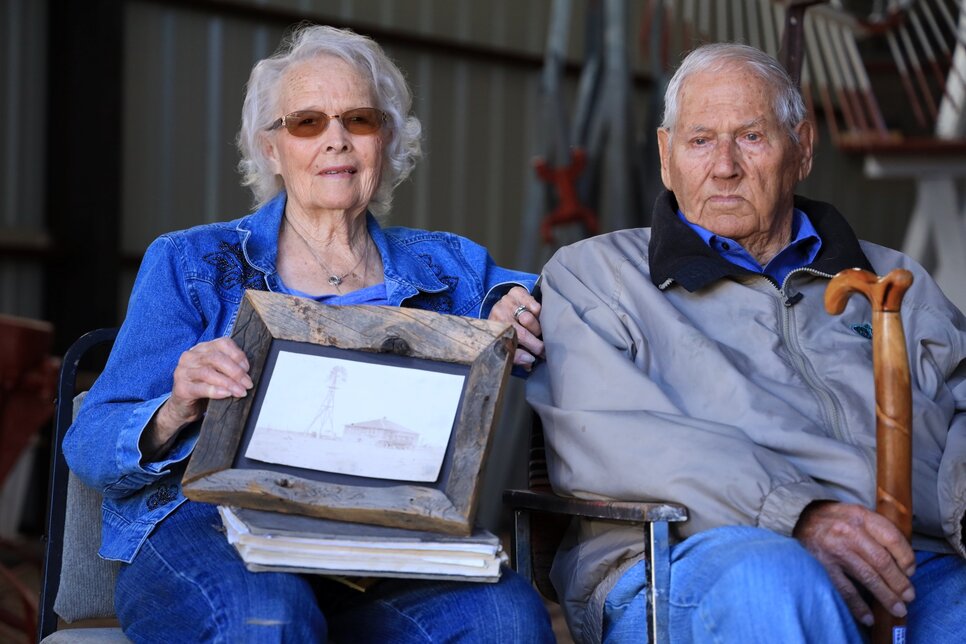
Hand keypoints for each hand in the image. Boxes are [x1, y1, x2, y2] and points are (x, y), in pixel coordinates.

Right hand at [143, 337, 252, 458]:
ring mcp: (183, 371)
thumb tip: (248, 373)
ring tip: (241, 391)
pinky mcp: (181, 388)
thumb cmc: (204, 387)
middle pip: (216, 358)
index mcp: (202, 348)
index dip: (238, 355)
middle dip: (235, 371)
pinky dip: (216, 391)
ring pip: (208, 372)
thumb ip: (229, 368)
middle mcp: (190, 356)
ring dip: (228, 382)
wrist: (183, 407)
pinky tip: (227, 394)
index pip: (223, 343)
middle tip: (247, 383)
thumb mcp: (218, 373)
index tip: (248, 368)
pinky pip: (200, 388)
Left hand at [488, 286, 544, 370]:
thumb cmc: (506, 329)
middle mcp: (498, 313)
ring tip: (537, 332)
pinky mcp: (516, 292)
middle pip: (523, 333)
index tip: (537, 357)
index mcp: (494, 328)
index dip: (524, 352)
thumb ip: (517, 355)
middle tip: (542, 348)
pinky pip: (535, 306)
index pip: (510, 344)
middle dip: (536, 343)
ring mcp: (506, 301)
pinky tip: (535, 317)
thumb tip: (530, 361)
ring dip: (537, 328)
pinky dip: (538, 313)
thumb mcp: (506, 343)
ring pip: (530, 319)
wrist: (501, 306)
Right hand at [793, 501, 915, 627]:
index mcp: (860, 516)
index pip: (892, 538)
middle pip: (882, 561)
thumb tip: (901, 558)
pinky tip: (868, 617)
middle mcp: (849, 532)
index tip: (911, 571)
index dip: (906, 557)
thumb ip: (876, 529)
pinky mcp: (823, 565)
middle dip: (899, 582)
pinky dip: (857, 605)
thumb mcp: (855, 513)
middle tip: (909, 596)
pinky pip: (844, 588)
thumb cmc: (833, 518)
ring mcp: (835, 549)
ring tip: (898, 609)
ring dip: (885, 596)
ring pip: (867, 577)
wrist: (798, 517)